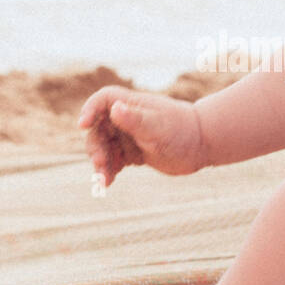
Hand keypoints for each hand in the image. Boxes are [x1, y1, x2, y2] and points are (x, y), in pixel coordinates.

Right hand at [77, 86, 208, 186]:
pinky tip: (108, 183)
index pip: (102, 101)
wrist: (202, 145)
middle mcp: (126, 119)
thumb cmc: (181, 130)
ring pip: (104, 148)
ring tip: (103, 181)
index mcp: (130, 105)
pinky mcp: (132, 154)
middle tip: (100, 164)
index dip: (89, 110)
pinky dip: (109, 172)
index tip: (83, 125)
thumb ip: (135, 119)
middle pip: (98, 130)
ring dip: (100, 163)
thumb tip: (114, 109)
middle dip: (96, 147)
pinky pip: (113, 162)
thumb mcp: (157, 127)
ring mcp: (128, 136)